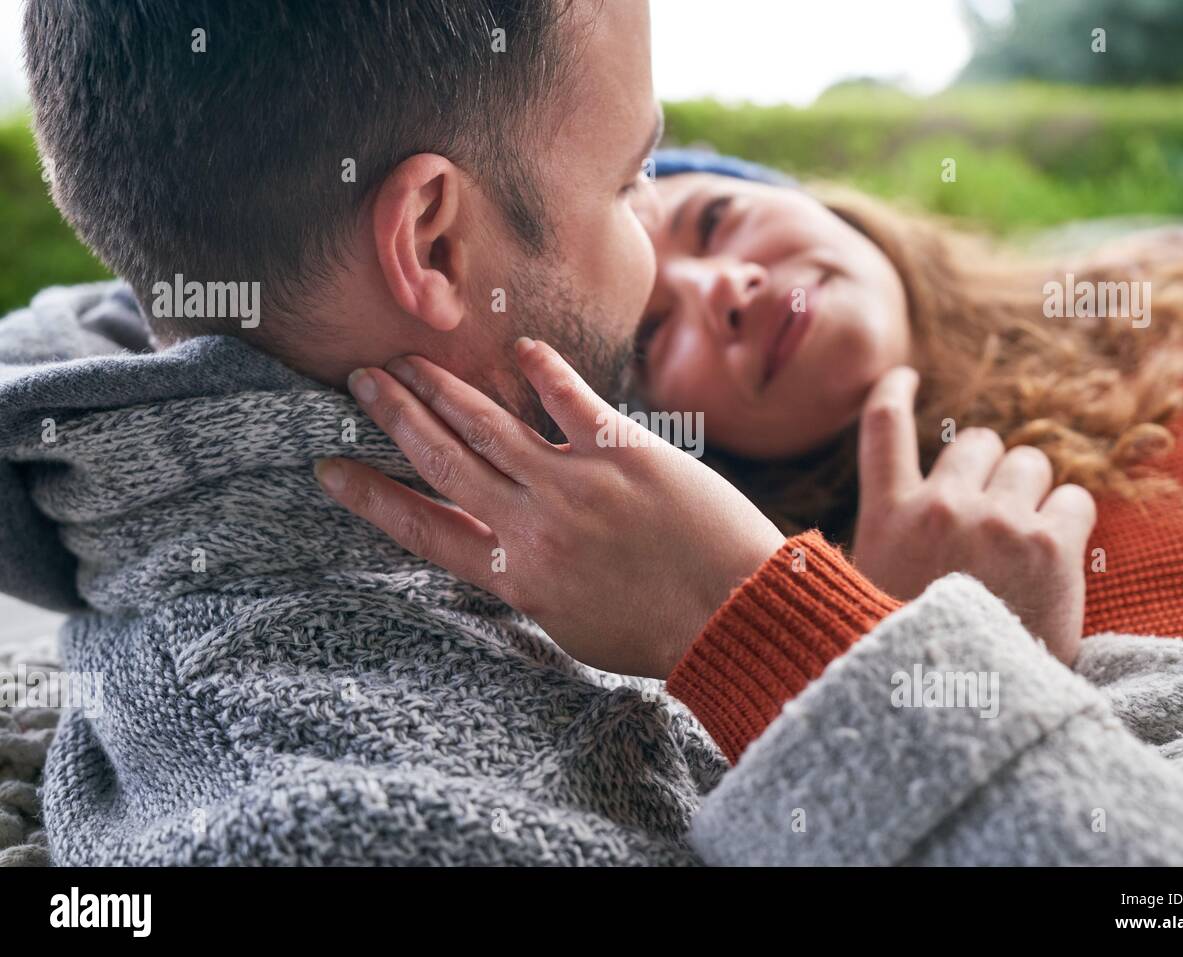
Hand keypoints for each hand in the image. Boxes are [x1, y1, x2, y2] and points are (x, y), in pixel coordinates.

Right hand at [314, 339, 785, 678]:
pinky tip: (517, 347)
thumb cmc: (657, 632)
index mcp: (514, 576)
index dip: (371, 497)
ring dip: (443, 388)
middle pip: (443, 460)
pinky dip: (542, 371)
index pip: (422, 530)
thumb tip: (498, 545)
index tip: (330, 469)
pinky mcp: (623, 453)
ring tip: (409, 360)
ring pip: (489, 425)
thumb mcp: (569, 622)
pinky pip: (571, 400)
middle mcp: (532, 525)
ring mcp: (575, 484)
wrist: (735, 618)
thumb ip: (526, 579)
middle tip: (360, 379)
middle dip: (395, 416)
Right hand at [851, 368, 1096, 665]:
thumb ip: (883, 544)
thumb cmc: (913, 656)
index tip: (905, 377)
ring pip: (1030, 463)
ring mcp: (995, 523)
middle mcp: (938, 508)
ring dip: (1031, 493)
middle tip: (993, 517)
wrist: (961, 714)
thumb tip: (890, 518)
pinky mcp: (1049, 547)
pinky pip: (1074, 499)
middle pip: (978, 442)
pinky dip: (1071, 523)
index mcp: (886, 518)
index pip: (883, 428)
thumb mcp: (865, 594)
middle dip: (991, 470)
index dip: (895, 392)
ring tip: (1024, 544)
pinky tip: (1057, 561)